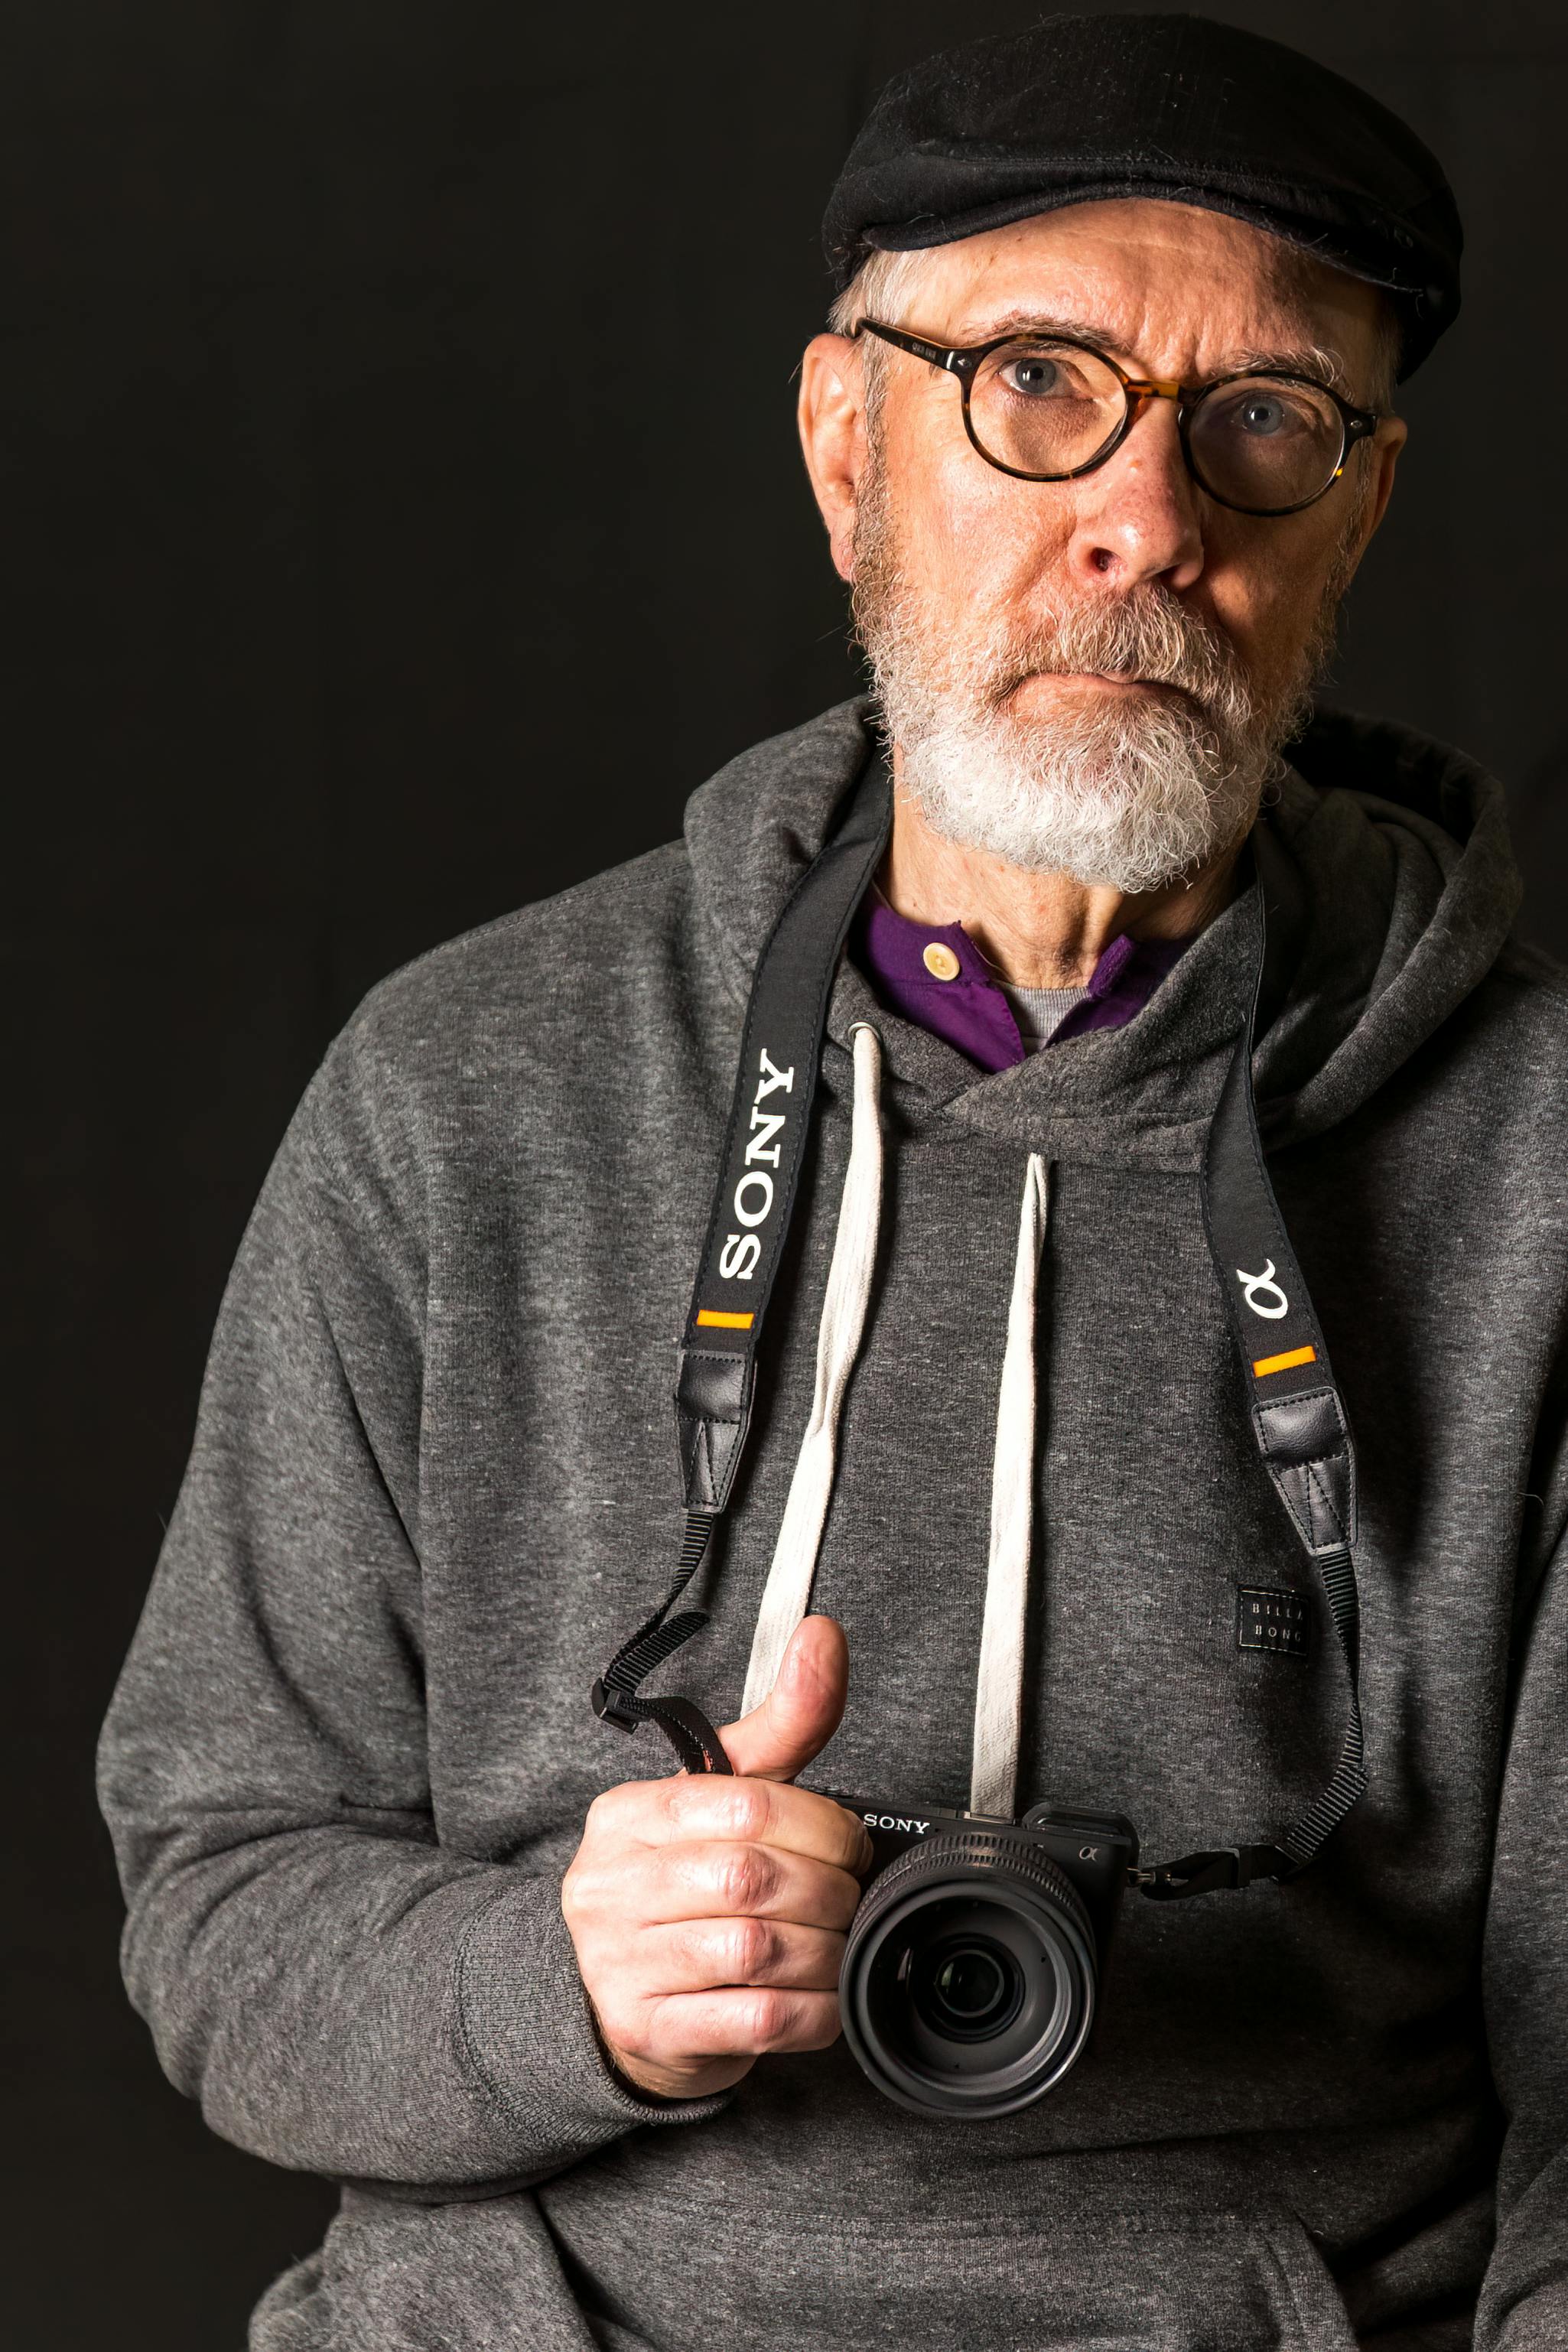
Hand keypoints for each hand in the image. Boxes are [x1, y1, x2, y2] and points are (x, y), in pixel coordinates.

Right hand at [561, 1615, 871, 2099]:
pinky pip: (752, 2021)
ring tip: (841, 1944)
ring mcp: (620, 1964)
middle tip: (851, 1896)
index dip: (820, 1824)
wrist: (613, 1997)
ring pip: (755, 1950)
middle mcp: (610, 1886)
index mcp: (628, 1816)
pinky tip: (824, 1998)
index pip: (743, 1804)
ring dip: (824, 1951)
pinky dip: (810, 2011)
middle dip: (829, 1889)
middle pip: (752, 1878)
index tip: (850, 1842)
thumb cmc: (682, 1885)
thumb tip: (825, 1635)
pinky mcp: (647, 2031)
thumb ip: (782, 1722)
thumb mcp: (724, 1797)